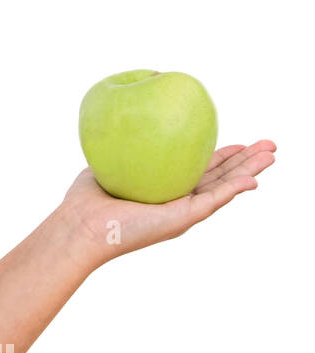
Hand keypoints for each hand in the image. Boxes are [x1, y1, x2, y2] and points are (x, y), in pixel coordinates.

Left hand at [59, 140, 276, 267]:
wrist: (81, 226)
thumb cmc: (85, 200)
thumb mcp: (109, 165)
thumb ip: (124, 149)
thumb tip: (130, 127)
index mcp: (163, 189)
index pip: (198, 170)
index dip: (220, 157)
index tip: (237, 142)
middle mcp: (176, 201)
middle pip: (219, 178)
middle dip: (246, 161)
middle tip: (269, 145)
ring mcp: (181, 211)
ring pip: (224, 188)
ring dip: (250, 171)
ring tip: (272, 155)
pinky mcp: (181, 219)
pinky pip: (213, 201)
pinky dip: (234, 190)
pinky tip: (252, 179)